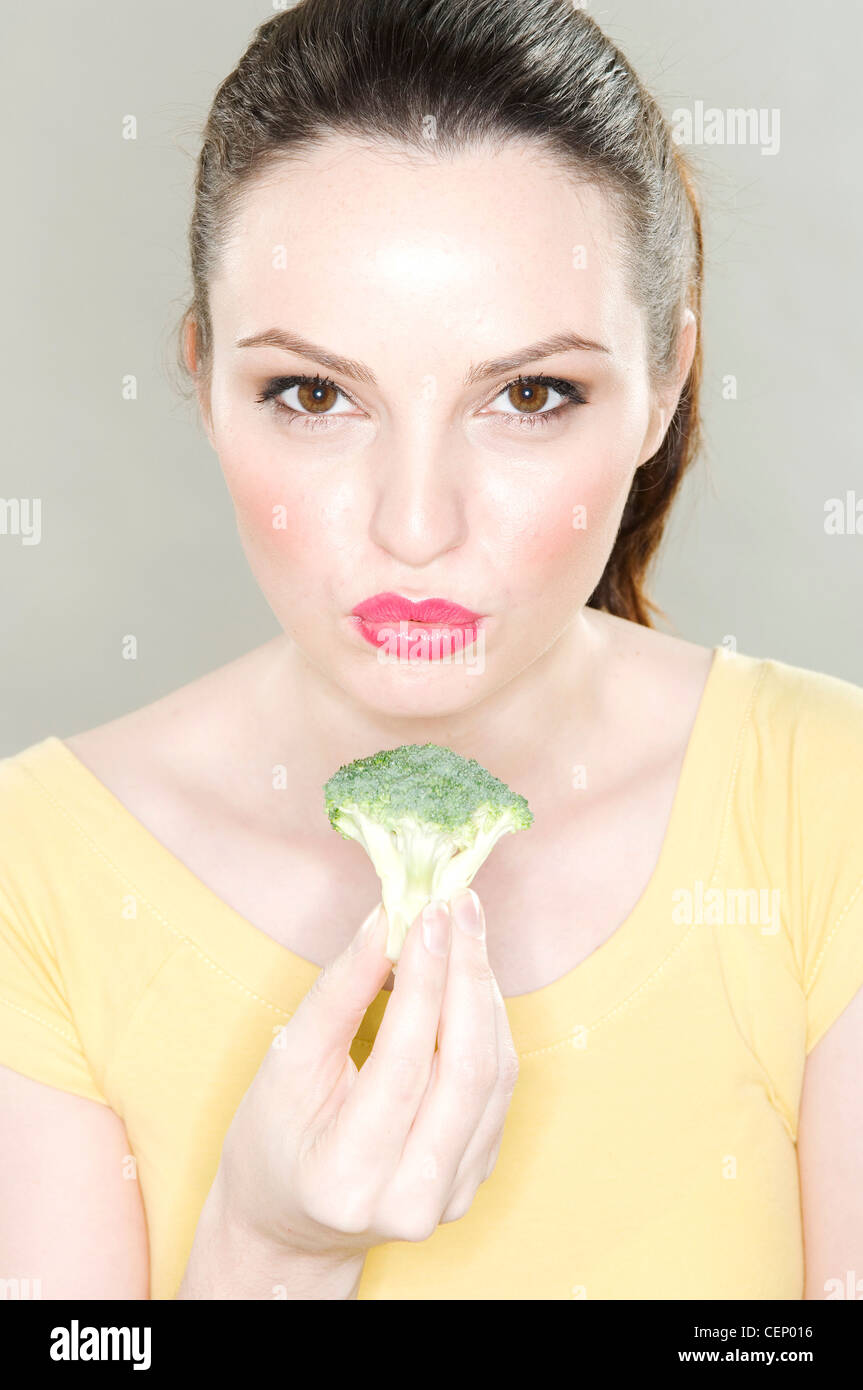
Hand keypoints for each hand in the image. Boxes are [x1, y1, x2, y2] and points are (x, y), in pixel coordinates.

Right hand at [213, 889, 518, 1259]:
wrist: (289, 1221)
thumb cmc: (273, 1137)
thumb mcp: (288, 1064)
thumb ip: (340, 993)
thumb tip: (388, 919)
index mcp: (348, 1177)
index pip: (404, 1062)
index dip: (424, 980)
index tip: (427, 912)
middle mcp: (411, 1201)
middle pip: (466, 1070)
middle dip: (467, 975)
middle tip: (459, 906)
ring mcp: (451, 1197)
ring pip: (495, 1075)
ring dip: (484, 992)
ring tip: (464, 931)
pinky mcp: (475, 1181)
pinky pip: (498, 1089)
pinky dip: (487, 1025)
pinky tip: (467, 981)